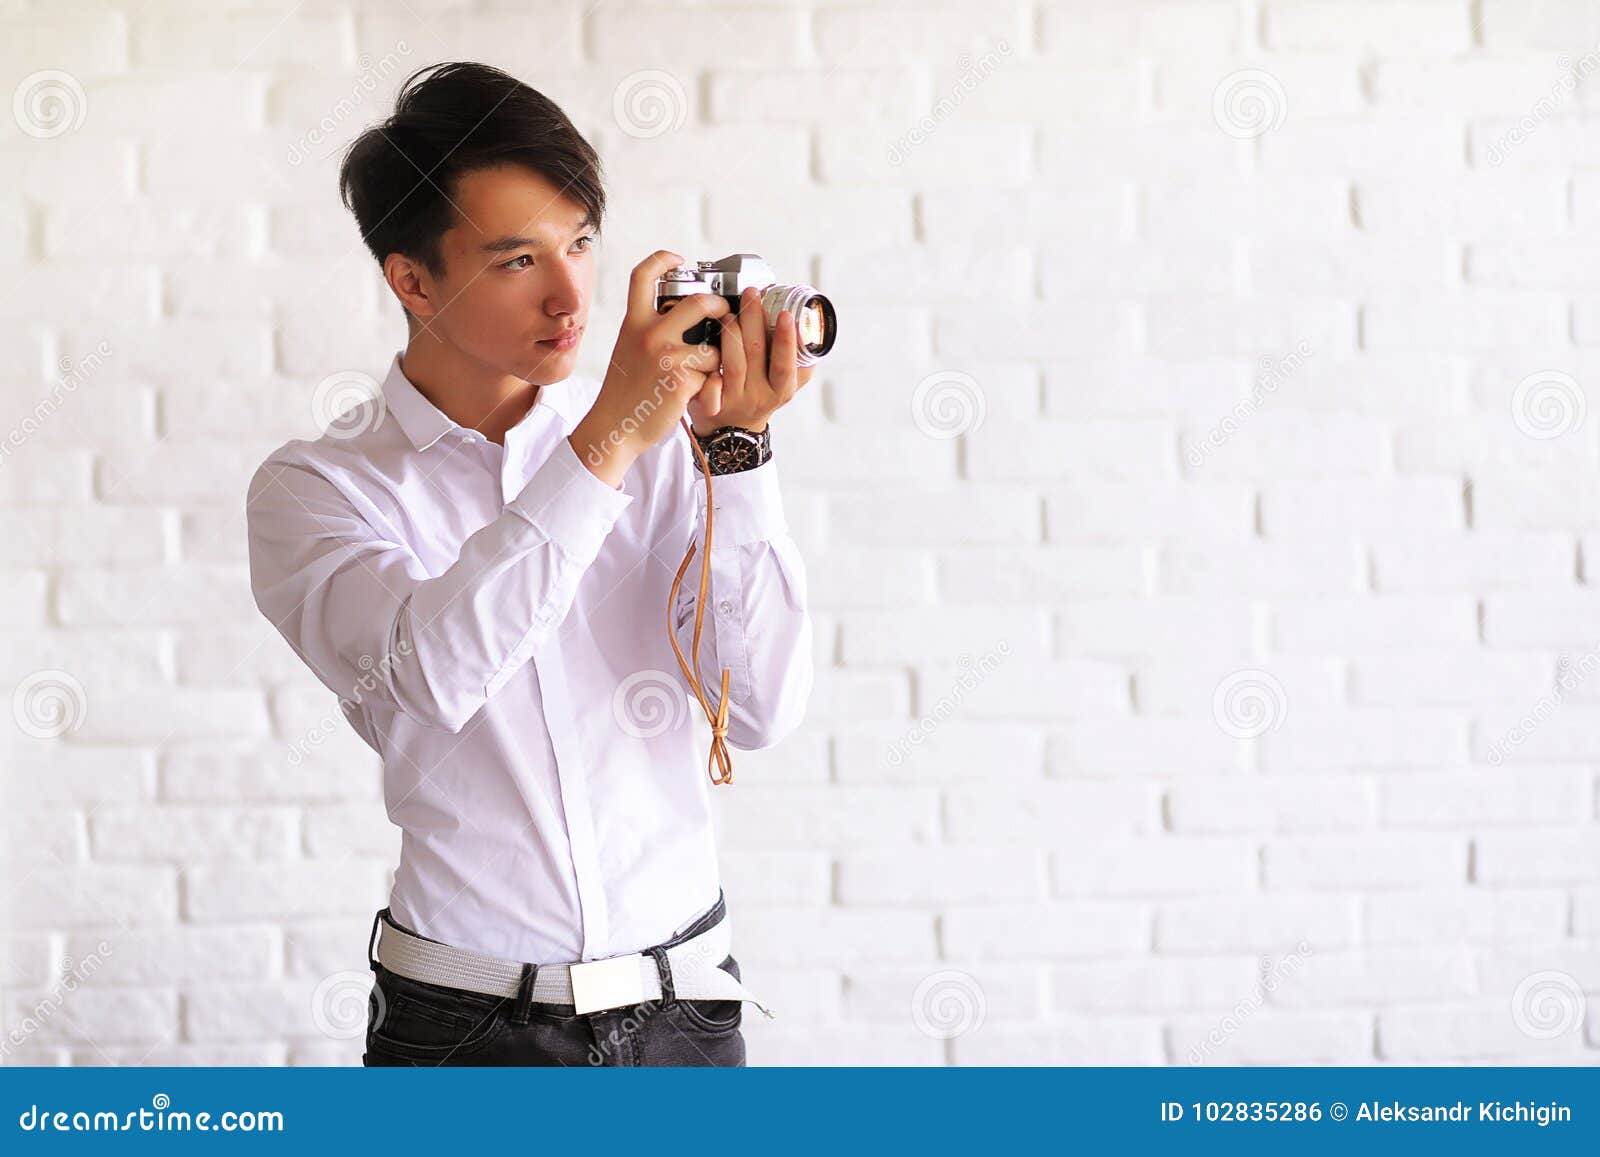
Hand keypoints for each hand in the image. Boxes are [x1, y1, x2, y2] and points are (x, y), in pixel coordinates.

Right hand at [570, 250, 729, 485]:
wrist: (614, 428)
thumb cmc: (624, 392)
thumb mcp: (628, 349)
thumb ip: (649, 329)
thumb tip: (683, 313)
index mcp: (633, 322)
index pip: (643, 275)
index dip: (663, 259)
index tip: (678, 260)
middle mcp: (649, 334)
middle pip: (699, 301)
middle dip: (719, 305)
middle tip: (722, 312)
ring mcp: (667, 356)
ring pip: (714, 346)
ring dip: (716, 360)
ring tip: (702, 374)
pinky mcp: (682, 380)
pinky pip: (713, 374)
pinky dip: (711, 385)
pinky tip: (696, 394)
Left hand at [688, 285, 815, 435]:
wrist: (732, 431)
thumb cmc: (760, 399)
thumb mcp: (784, 385)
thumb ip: (799, 363)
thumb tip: (809, 328)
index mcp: (781, 390)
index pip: (785, 365)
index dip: (785, 340)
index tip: (785, 314)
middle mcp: (757, 396)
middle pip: (755, 354)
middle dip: (754, 319)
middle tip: (752, 294)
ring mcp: (732, 400)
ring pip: (732, 362)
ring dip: (731, 331)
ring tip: (730, 311)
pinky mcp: (709, 404)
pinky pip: (708, 382)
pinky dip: (708, 361)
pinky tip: (707, 343)